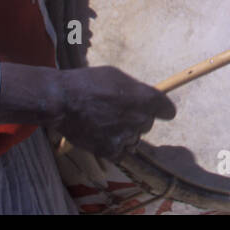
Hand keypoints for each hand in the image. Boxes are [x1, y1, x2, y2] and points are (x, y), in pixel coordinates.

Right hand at [0, 63, 174, 161]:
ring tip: (106, 124)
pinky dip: (114, 147)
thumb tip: (142, 97)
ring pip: (134, 139)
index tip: (160, 111)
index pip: (168, 110)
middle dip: (137, 119)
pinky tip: (102, 136)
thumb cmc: (88, 82)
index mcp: (146, 98)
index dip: (163, 110)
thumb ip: (134, 89)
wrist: (62, 101)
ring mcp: (126, 136)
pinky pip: (121, 153)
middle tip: (118, 112)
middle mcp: (140, 119)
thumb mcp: (116, 76)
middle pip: (148, 124)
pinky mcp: (111, 151)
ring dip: (126, 134)